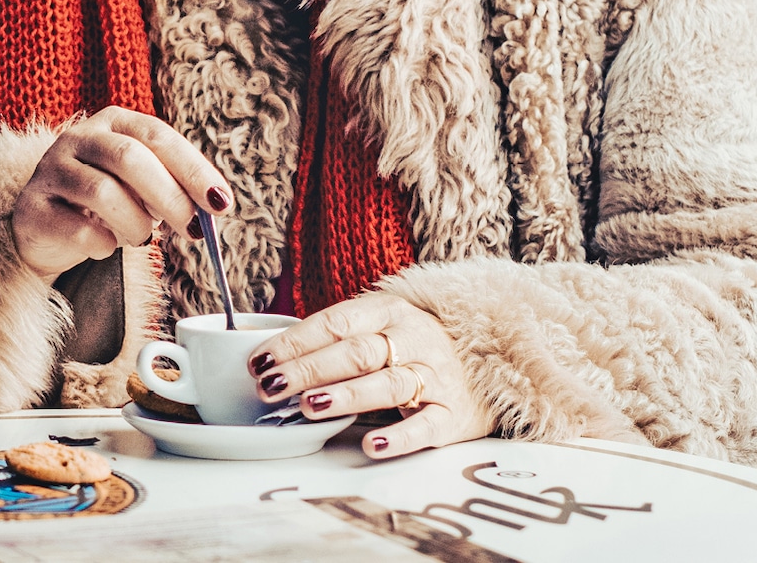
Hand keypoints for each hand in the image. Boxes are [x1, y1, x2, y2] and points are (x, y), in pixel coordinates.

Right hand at [8, 107, 233, 279]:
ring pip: (102, 193)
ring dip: (135, 224)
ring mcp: (50, 170)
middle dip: (169, 197)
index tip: (220, 203)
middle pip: (128, 157)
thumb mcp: (142, 188)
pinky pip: (78, 230)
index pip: (157, 135)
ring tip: (140, 238)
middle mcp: (78, 138)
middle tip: (192, 230)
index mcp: (112, 122)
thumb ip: (174, 189)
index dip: (193, 169)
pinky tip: (104, 246)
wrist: (45, 230)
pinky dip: (103, 245)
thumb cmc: (105, 205)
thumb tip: (214, 207)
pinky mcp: (32, 208)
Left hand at [250, 293, 491, 458]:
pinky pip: (426, 426)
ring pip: (387, 384)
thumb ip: (338, 338)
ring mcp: (435, 377)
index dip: (294, 342)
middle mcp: (413, 340)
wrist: (497, 357)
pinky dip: (399, 436)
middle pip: (356, 353)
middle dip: (308, 369)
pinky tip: (371, 445)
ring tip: (309, 407)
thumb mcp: (383, 325)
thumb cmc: (418, 344)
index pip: (335, 323)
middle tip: (271, 387)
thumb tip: (274, 360)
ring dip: (346, 396)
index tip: (259, 361)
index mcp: (388, 312)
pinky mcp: (454, 414)